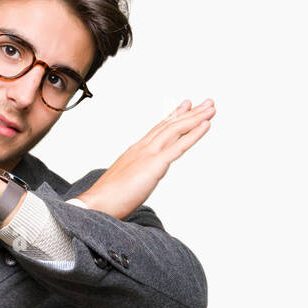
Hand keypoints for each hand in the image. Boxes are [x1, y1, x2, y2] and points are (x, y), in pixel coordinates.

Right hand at [76, 99, 214, 218]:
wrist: (96, 205)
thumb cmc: (108, 199)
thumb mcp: (126, 183)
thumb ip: (138, 176)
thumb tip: (144, 178)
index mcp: (136, 151)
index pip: (158, 130)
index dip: (173, 117)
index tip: (186, 106)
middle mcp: (143, 147)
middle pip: (170, 125)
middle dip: (190, 112)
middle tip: (207, 102)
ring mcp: (148, 154)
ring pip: (176, 129)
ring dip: (196, 117)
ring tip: (211, 107)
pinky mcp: (153, 164)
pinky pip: (178, 146)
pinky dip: (194, 134)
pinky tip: (206, 125)